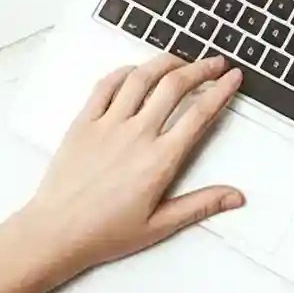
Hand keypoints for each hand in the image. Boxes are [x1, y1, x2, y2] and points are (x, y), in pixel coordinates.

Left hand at [15, 54, 244, 279]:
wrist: (57, 230)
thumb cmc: (106, 232)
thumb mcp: (161, 224)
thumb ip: (200, 205)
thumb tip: (236, 197)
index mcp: (160, 160)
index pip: (199, 114)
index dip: (221, 91)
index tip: (233, 77)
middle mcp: (137, 134)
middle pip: (174, 86)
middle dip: (200, 69)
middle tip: (214, 62)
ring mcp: (108, 124)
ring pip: (141, 78)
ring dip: (165, 62)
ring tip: (180, 59)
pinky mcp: (84, 122)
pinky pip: (105, 86)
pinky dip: (124, 72)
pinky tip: (136, 71)